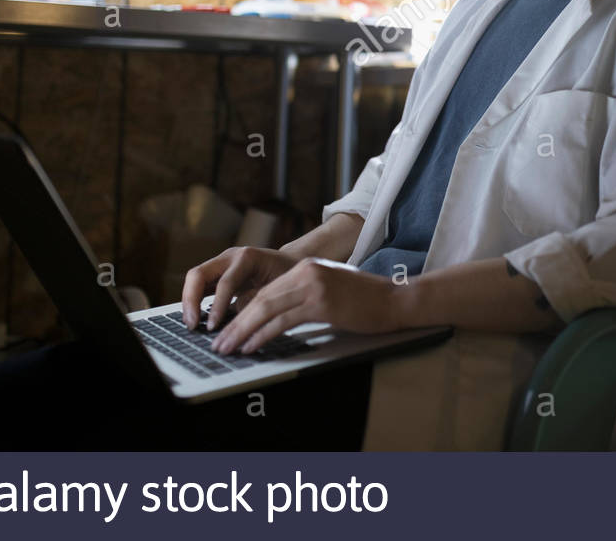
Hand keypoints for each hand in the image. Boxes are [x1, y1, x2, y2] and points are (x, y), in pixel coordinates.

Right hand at [180, 246, 298, 330]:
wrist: (289, 262)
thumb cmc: (286, 275)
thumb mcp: (277, 289)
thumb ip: (255, 301)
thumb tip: (235, 319)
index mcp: (247, 258)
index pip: (225, 282)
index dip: (217, 306)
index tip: (212, 327)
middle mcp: (230, 256)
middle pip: (198, 274)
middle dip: (191, 300)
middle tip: (192, 325)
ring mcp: (221, 262)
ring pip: (194, 278)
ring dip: (188, 302)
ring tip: (191, 325)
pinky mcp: (217, 272)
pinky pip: (198, 285)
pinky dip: (193, 301)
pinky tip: (195, 318)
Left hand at [211, 258, 402, 354]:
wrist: (395, 300)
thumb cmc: (366, 301)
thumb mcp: (330, 290)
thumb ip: (305, 296)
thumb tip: (275, 317)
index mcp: (307, 268)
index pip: (266, 291)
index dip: (243, 312)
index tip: (229, 330)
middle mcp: (307, 272)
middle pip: (261, 299)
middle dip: (237, 323)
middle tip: (220, 343)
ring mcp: (314, 286)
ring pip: (266, 309)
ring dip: (243, 332)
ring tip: (229, 348)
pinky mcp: (321, 303)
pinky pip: (282, 321)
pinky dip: (262, 336)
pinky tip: (252, 346)